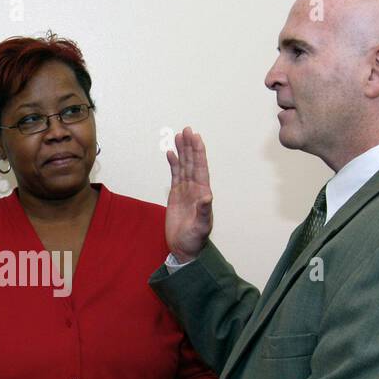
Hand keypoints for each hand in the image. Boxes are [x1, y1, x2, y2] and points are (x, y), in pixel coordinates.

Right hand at [164, 127, 213, 263]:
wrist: (184, 248)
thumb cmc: (194, 239)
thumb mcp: (201, 226)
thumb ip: (204, 211)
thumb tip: (207, 196)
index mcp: (202, 192)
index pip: (200, 167)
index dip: (198, 152)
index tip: (195, 137)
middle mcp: (195, 188)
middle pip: (192, 162)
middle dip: (190, 146)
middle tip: (186, 130)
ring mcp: (185, 190)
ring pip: (183, 166)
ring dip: (182, 151)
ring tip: (178, 136)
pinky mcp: (175, 195)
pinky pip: (174, 175)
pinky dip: (173, 164)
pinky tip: (171, 153)